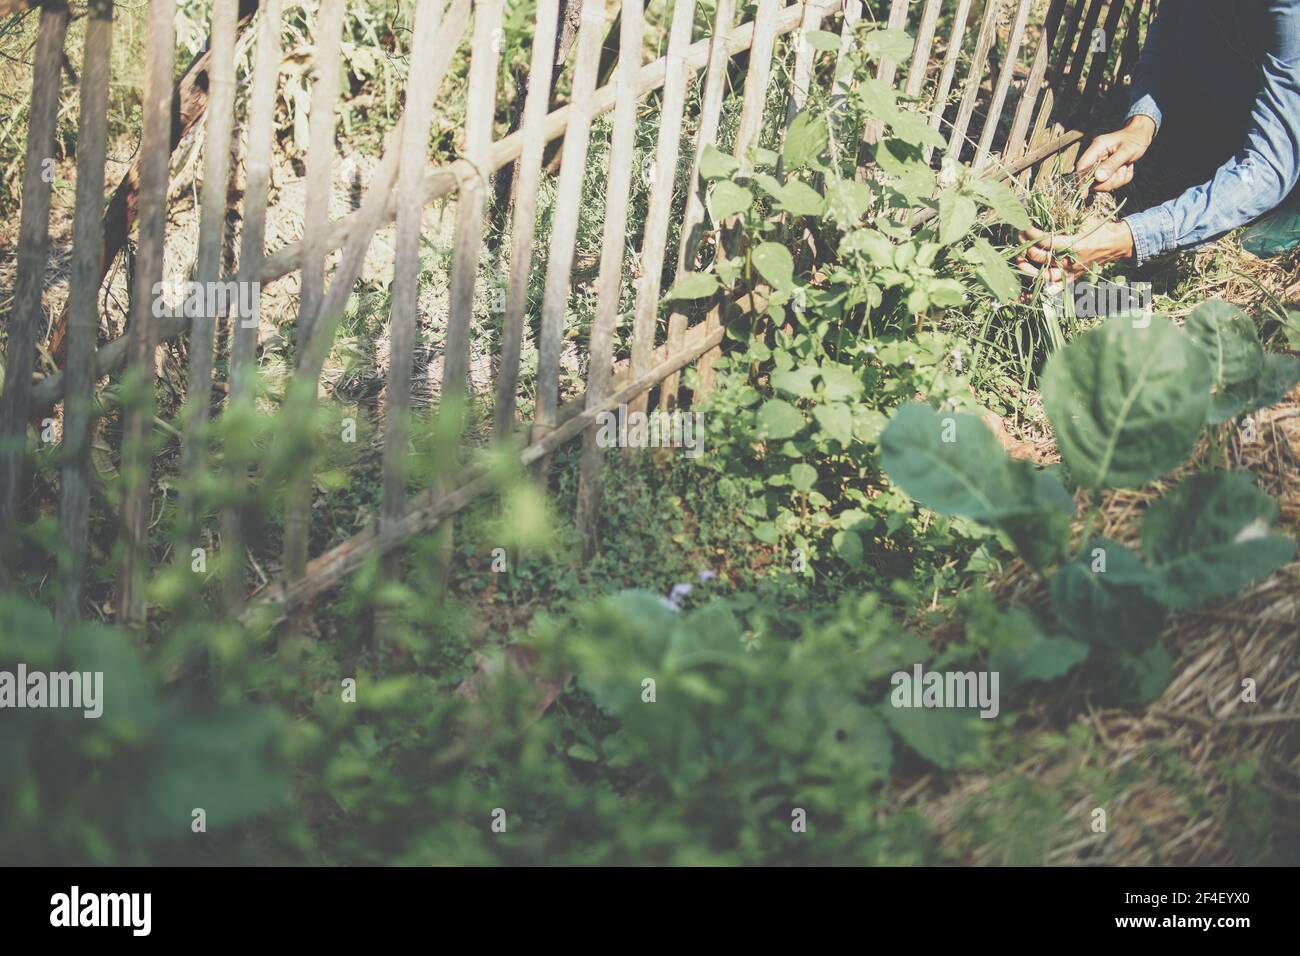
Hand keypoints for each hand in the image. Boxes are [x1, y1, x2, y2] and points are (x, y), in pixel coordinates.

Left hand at [1016, 222, 1135, 280]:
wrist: (1116, 243)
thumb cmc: (1100, 228)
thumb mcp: (1084, 219)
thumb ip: (1066, 219)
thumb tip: (1044, 212)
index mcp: (1075, 244)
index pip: (1047, 241)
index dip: (1032, 235)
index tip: (1024, 227)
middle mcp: (1071, 260)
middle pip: (1042, 258)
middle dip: (1027, 247)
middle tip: (1019, 237)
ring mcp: (1071, 271)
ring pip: (1044, 276)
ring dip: (1028, 269)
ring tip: (1019, 260)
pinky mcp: (1072, 277)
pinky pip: (1054, 287)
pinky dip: (1040, 289)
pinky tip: (1027, 288)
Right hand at [1075, 115, 1155, 192]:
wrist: (1140, 136)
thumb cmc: (1134, 140)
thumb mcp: (1126, 151)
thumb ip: (1111, 164)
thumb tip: (1098, 178)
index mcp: (1096, 148)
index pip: (1082, 167)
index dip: (1081, 181)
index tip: (1084, 195)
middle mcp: (1095, 157)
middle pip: (1092, 179)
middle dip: (1109, 180)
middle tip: (1122, 170)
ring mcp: (1100, 164)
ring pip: (1103, 183)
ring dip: (1117, 179)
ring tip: (1126, 167)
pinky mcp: (1107, 170)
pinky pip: (1112, 182)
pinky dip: (1121, 179)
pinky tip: (1126, 168)